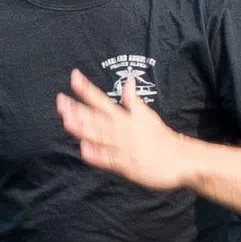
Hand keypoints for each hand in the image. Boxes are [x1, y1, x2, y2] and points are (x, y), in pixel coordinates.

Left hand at [56, 70, 193, 191]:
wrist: (180, 158)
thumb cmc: (160, 136)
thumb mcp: (147, 114)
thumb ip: (132, 100)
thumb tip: (128, 81)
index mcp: (126, 117)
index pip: (102, 99)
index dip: (87, 89)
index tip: (73, 76)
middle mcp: (122, 129)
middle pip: (96, 117)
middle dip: (77, 109)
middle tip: (60, 100)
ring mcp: (123, 147)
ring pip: (100, 136)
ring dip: (84, 128)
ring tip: (67, 120)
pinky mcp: (126, 165)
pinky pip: (109, 159)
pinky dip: (97, 154)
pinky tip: (84, 149)